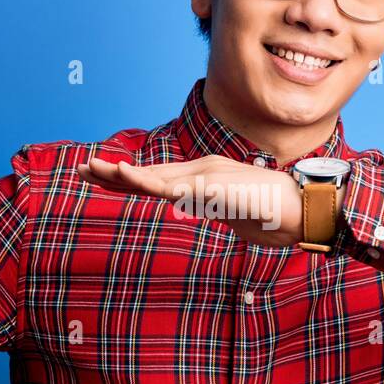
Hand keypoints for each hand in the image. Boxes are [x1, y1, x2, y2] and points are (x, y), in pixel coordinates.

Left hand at [75, 155, 304, 247]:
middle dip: (113, 173)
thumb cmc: (276, 214)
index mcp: (204, 182)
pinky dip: (144, 179)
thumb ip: (217, 210)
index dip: (128, 178)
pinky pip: (171, 185)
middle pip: (149, 174)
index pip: (158, 179)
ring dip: (120, 174)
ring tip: (90, 168)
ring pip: (153, 176)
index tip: (100, 176)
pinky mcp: (210, 188)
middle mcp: (200, 174)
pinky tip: (123, 173)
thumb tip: (205, 212)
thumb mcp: (236, 215)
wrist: (303, 211)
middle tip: (81, 169)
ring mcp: (205, 179)